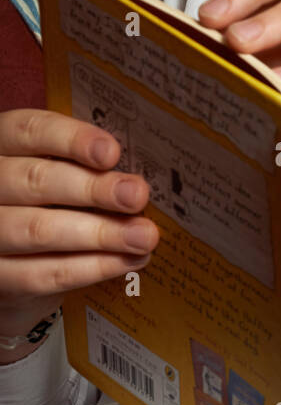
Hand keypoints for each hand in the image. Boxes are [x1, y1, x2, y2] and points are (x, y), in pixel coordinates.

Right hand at [0, 111, 158, 359]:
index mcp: (3, 144)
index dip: (72, 140)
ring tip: (143, 236)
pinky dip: (91, 267)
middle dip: (94, 189)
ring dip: (101, 233)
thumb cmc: (45, 200)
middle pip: (36, 180)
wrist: (13, 258)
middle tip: (137, 195)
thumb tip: (137, 176)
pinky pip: (43, 273)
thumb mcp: (57, 169)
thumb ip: (87, 164)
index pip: (30, 131)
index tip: (112, 152)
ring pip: (40, 230)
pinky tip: (126, 260)